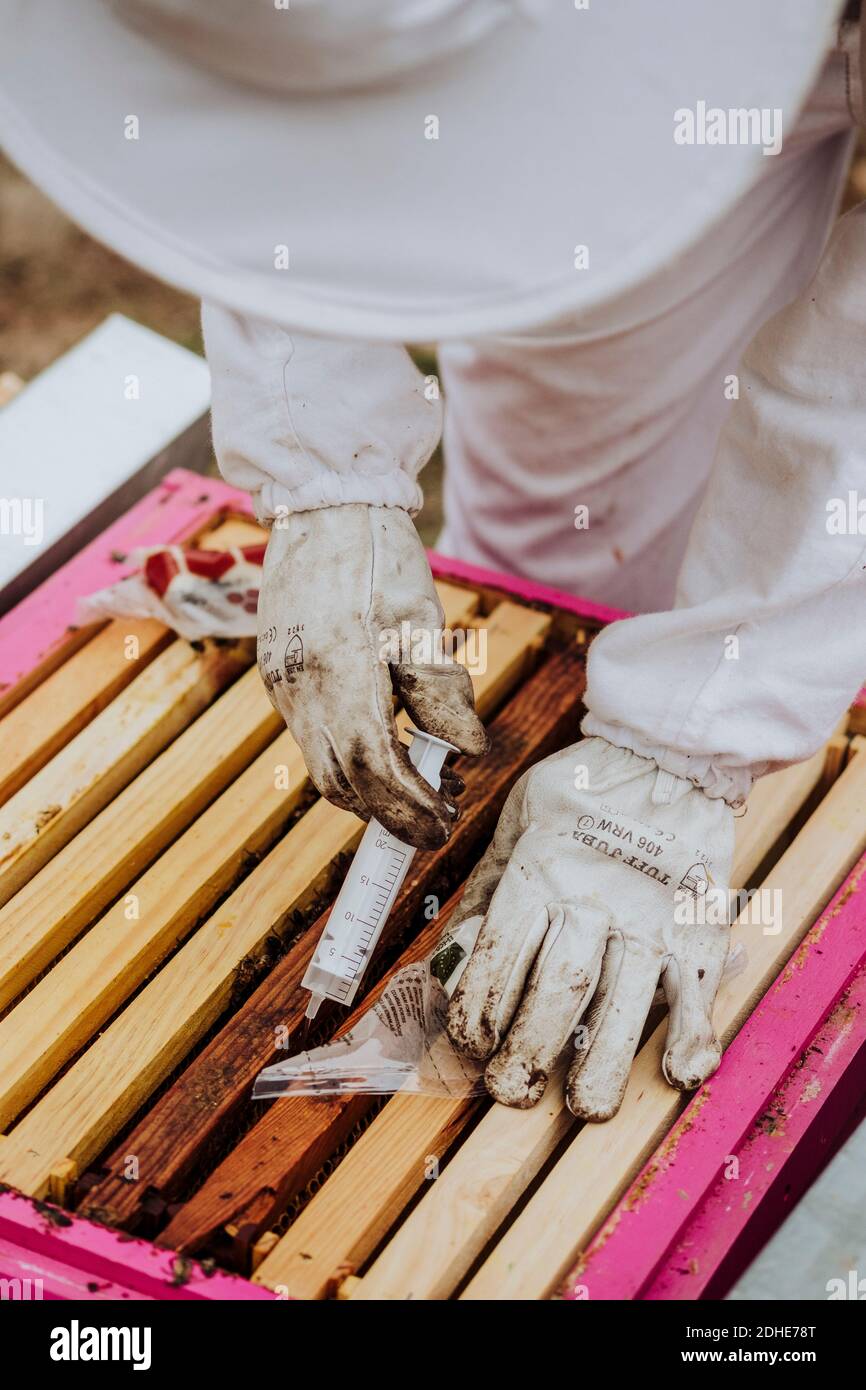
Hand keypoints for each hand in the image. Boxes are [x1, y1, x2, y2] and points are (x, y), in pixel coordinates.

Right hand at [256, 504, 488, 848]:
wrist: (317, 504)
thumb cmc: (376, 551)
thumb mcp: (419, 615)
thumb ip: (441, 688)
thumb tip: (467, 750)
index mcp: (340, 668)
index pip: (373, 765)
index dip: (410, 805)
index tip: (446, 821)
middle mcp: (300, 687)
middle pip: (342, 781)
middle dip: (391, 813)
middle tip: (442, 816)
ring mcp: (282, 685)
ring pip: (323, 767)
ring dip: (371, 792)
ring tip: (423, 786)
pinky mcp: (278, 678)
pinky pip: (313, 739)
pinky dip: (351, 761)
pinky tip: (389, 749)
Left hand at [446, 736, 734, 1118]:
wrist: (668, 748)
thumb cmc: (581, 788)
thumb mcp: (518, 820)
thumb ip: (487, 887)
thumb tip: (448, 956)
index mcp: (537, 873)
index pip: (500, 954)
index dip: (479, 1008)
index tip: (472, 1046)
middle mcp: (591, 898)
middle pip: (559, 987)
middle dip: (532, 1049)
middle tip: (514, 1092)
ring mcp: (649, 915)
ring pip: (625, 998)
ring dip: (606, 1060)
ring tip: (587, 1106)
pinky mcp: (697, 925)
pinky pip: (698, 985)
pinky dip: (694, 1032)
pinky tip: (680, 1071)